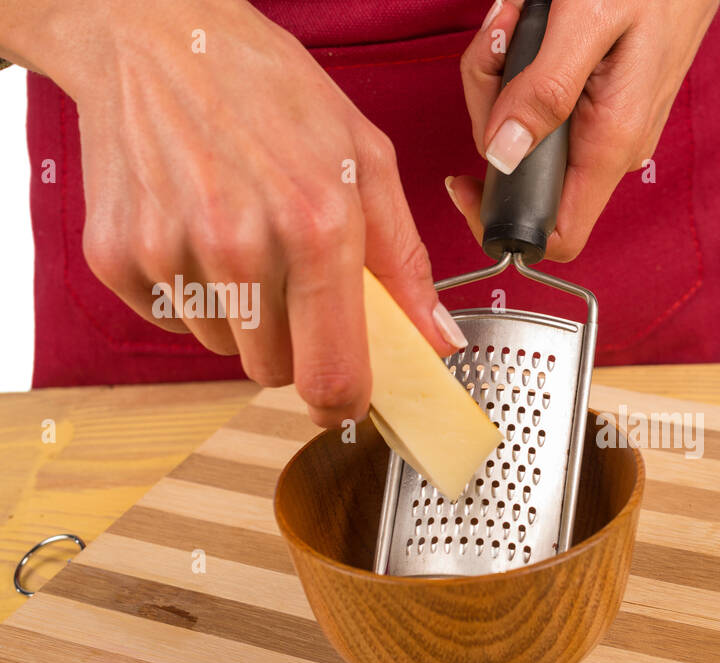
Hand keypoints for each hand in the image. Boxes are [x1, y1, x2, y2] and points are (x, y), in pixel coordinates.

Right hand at [1, 0, 465, 426]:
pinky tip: (193, 228)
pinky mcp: (116, 254)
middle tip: (287, 276)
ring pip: (221, 347)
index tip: (346, 397)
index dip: (343, 401)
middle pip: (272, 370)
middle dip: (289, 340)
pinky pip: (168, 319)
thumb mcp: (365, 158)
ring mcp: (172, 252)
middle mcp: (241, 246)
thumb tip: (436, 340)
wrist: (157, 34)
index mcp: (316, 227)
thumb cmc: (270, 90)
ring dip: (237, 314)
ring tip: (238, 235)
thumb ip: (404, 261)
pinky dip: (186, 291)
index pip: (331, 374)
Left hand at [448, 0, 719, 261]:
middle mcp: (610, 149)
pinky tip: (532, 22)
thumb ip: (544, 90)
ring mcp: (605, 129)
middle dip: (490, 107)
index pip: (556, 235)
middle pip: (521, 170)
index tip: (461, 183)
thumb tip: (503, 155)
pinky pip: (542, 106)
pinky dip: (522, 67)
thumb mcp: (587, 21)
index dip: (501, 221)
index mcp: (611, 144)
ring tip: (518, 17)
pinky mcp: (600, 106)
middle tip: (499, 38)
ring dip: (501, 75)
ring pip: (525, 132)